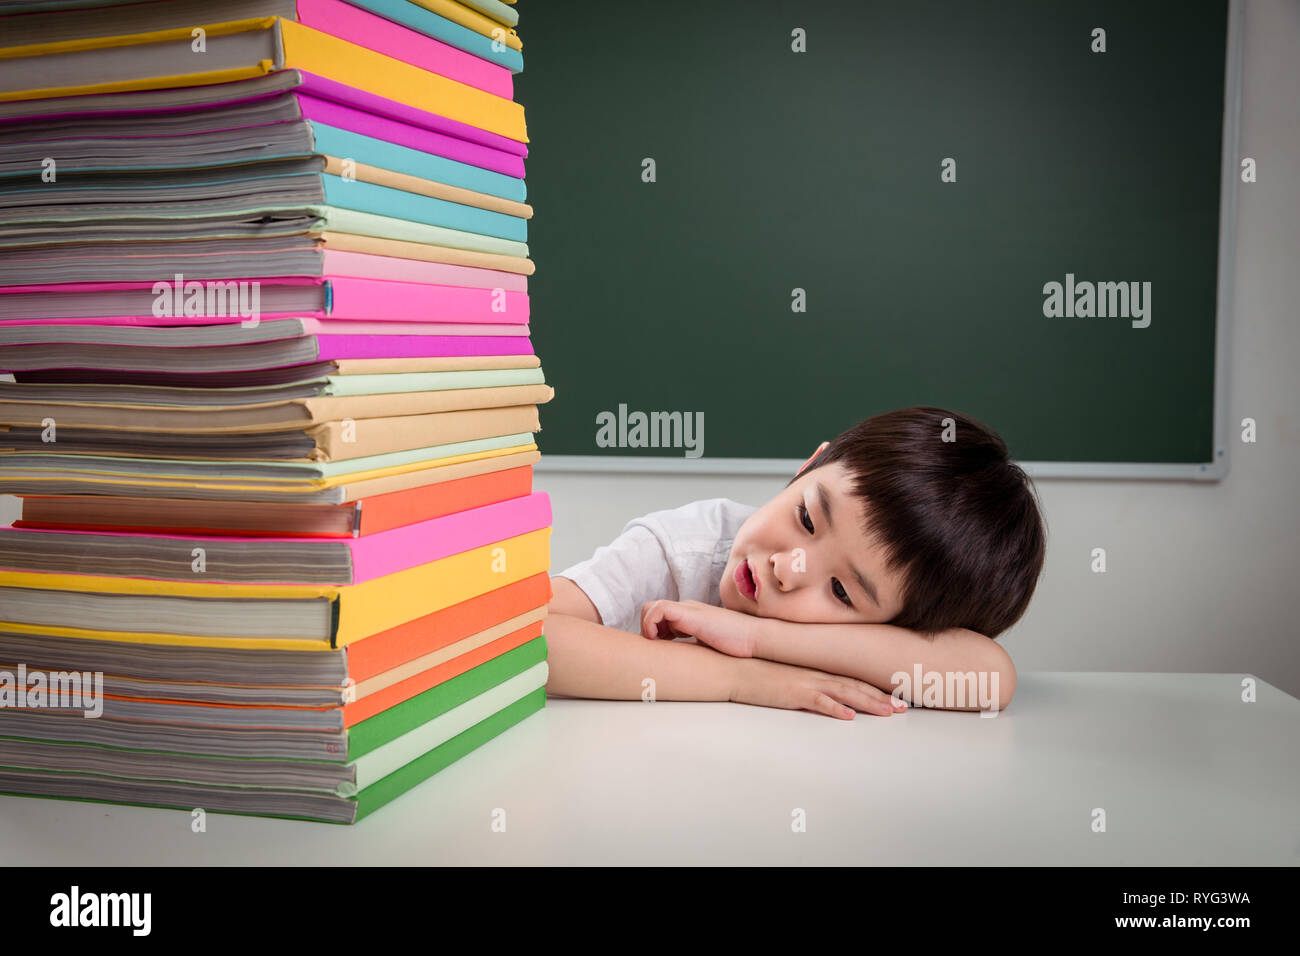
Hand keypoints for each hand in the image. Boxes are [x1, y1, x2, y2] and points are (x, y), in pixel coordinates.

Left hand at [640, 599, 756, 657]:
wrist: (754, 638)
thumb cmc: (737, 646)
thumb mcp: (708, 645)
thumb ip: (694, 646)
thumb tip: (681, 664)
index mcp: (690, 615)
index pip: (660, 615)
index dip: (653, 631)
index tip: (659, 649)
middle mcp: (686, 609)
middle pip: (651, 609)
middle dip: (647, 628)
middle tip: (656, 647)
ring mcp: (687, 609)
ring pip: (651, 607)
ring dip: (647, 626)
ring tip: (657, 643)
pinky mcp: (690, 614)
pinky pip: (658, 609)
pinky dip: (652, 624)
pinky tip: (661, 640)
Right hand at [731, 657, 908, 719]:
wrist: (735, 670)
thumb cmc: (759, 675)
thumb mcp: (789, 679)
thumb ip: (808, 686)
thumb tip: (825, 699)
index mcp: (816, 672)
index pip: (852, 680)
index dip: (875, 690)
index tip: (895, 699)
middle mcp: (815, 675)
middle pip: (855, 686)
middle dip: (881, 698)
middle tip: (903, 708)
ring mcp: (805, 683)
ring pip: (844, 693)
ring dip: (867, 702)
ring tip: (888, 712)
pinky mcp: (792, 693)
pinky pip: (817, 701)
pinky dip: (835, 708)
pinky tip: (849, 716)